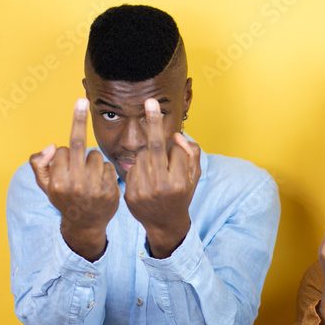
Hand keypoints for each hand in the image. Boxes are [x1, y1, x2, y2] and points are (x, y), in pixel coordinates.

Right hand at [29, 98, 119, 260]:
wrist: (85, 224)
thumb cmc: (64, 199)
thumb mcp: (45, 185)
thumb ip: (39, 164)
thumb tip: (52, 146)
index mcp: (57, 182)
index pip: (62, 150)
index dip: (64, 153)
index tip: (65, 159)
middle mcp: (75, 185)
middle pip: (78, 144)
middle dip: (78, 119)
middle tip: (81, 99)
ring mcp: (94, 188)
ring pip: (95, 155)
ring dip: (93, 160)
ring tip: (89, 177)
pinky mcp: (111, 191)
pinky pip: (108, 166)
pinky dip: (105, 170)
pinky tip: (101, 183)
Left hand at [124, 98, 201, 257]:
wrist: (165, 224)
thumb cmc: (182, 195)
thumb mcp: (194, 177)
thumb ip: (192, 153)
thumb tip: (176, 136)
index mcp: (179, 182)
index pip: (176, 151)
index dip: (176, 147)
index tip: (168, 133)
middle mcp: (161, 186)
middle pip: (155, 147)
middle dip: (154, 123)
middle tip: (150, 101)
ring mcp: (144, 191)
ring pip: (142, 156)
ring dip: (148, 156)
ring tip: (155, 171)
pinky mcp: (130, 194)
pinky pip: (132, 168)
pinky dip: (138, 169)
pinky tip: (145, 180)